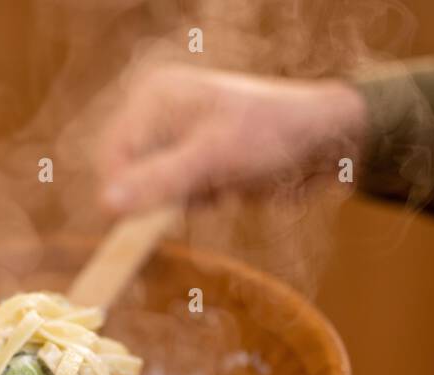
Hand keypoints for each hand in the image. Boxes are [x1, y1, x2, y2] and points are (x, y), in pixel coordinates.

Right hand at [96, 65, 367, 213]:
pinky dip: (199, 203)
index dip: (128, 193)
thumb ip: (159, 181)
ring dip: (184, 202)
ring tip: (220, 188)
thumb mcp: (213, 159)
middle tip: (199, 196)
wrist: (328, 143)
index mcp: (156, 97)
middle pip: (131, 175)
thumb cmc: (275, 135)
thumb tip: (106, 205)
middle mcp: (161, 114)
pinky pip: (178, 196)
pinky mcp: (197, 163)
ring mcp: (178, 139)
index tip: (151, 219)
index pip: (114, 156)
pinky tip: (227, 190)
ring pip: (154, 191)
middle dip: (161, 197)